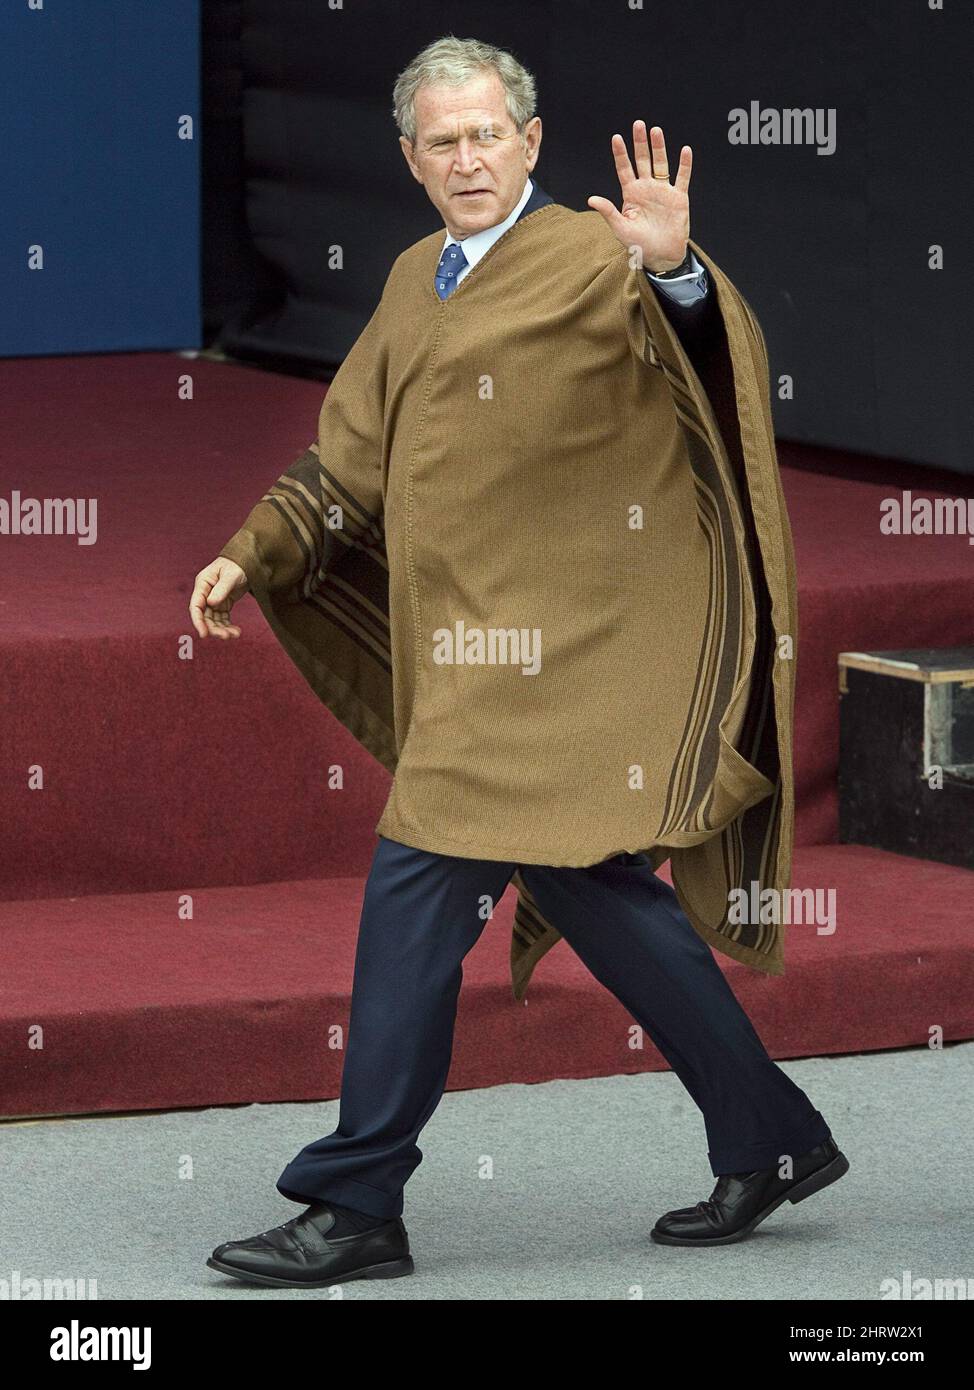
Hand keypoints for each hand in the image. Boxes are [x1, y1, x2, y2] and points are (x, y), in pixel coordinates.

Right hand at [189, 557, 248, 639]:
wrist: (249, 561)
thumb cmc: (238, 564)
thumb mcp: (231, 575)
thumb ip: (222, 588)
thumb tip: (211, 603)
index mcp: (203, 584)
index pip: (196, 606)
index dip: (198, 621)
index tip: (204, 634)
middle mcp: (206, 593)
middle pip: (205, 616)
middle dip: (214, 628)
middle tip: (226, 637)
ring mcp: (214, 599)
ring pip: (214, 619)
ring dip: (222, 629)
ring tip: (235, 635)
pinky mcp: (223, 603)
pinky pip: (223, 618)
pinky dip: (228, 626)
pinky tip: (236, 631)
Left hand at [587, 120, 691, 273]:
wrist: (661, 256)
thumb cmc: (639, 245)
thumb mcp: (620, 228)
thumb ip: (608, 212)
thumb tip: (591, 199)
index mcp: (631, 195)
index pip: (624, 169)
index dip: (621, 154)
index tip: (616, 138)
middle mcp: (646, 189)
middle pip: (643, 160)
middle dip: (640, 143)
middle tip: (638, 124)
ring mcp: (663, 191)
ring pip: (661, 164)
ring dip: (659, 148)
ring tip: (656, 131)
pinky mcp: (679, 198)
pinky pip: (682, 178)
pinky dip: (685, 165)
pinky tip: (685, 150)